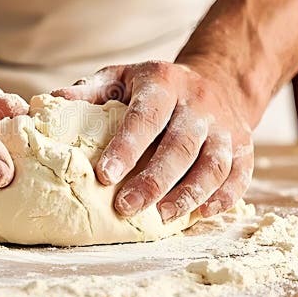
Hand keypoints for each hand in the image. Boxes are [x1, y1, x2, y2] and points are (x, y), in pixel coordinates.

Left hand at [52, 60, 253, 221]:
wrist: (216, 79)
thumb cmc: (155, 87)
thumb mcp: (122, 77)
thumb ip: (91, 91)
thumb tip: (53, 101)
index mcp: (164, 83)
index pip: (146, 116)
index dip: (127, 146)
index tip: (104, 175)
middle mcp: (199, 104)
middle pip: (181, 145)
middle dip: (154, 180)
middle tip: (126, 208)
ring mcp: (225, 127)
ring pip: (213, 163)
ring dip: (189, 194)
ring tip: (162, 219)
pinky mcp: (244, 147)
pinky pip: (239, 175)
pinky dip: (223, 197)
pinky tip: (200, 215)